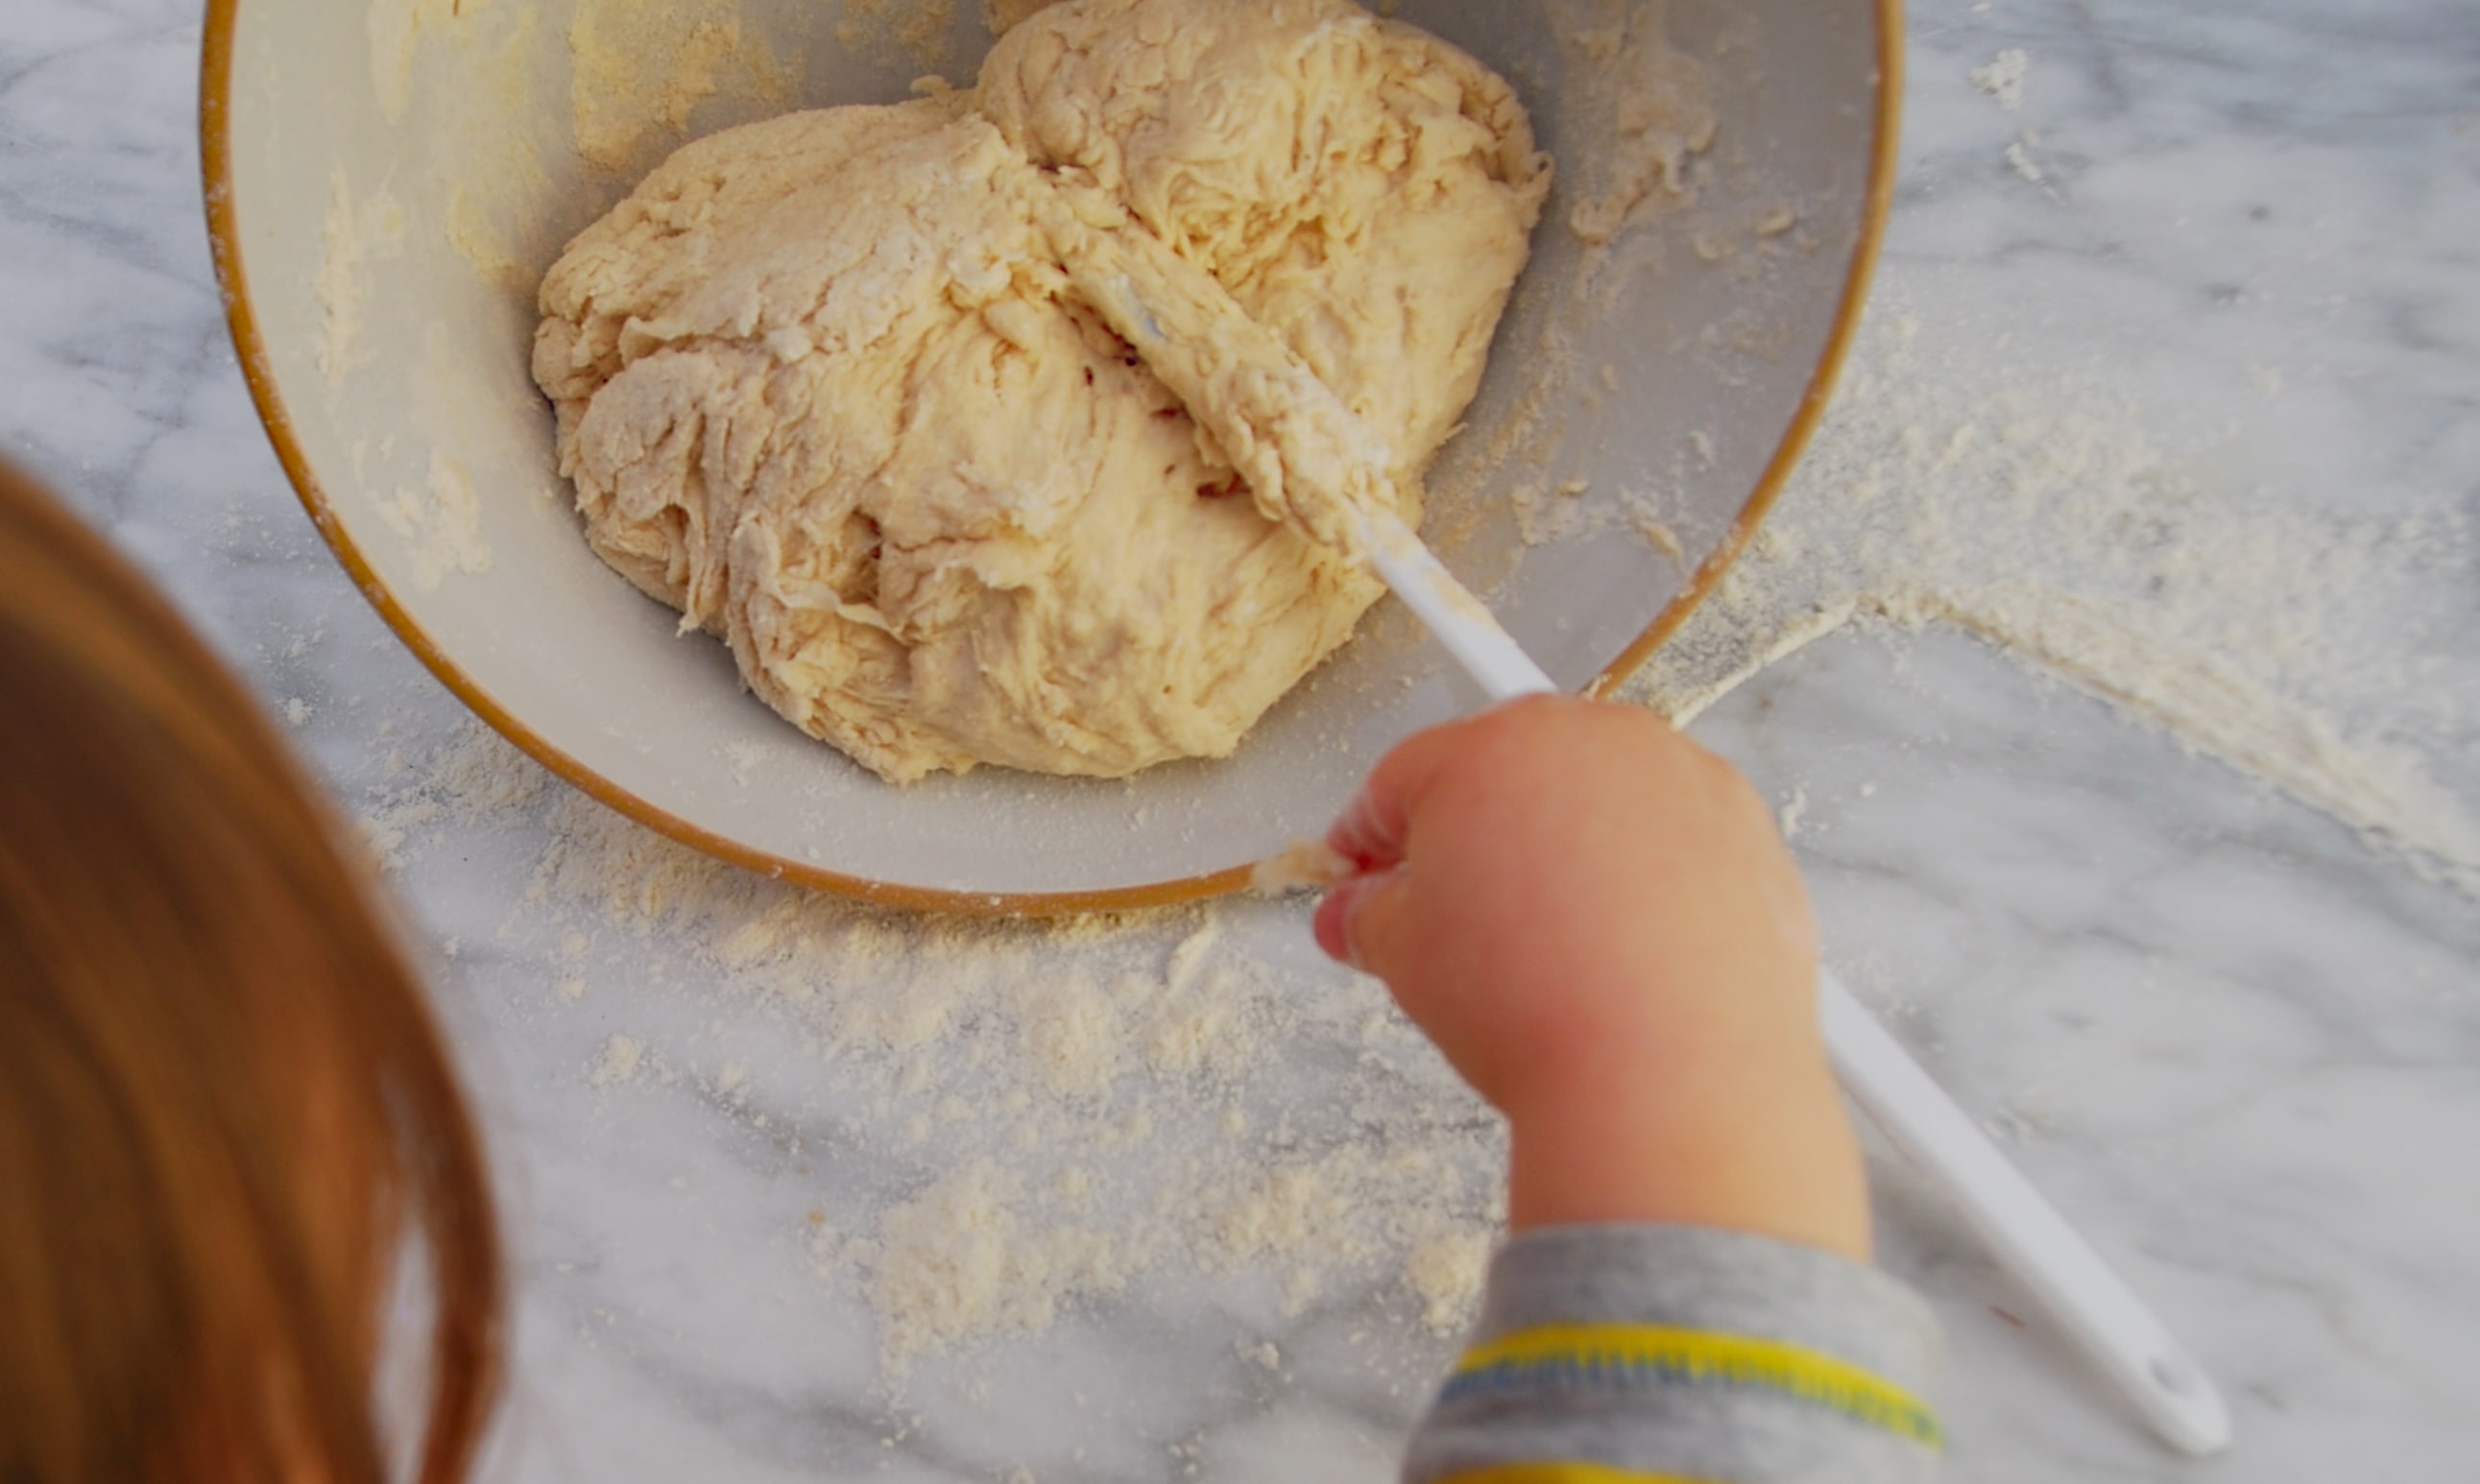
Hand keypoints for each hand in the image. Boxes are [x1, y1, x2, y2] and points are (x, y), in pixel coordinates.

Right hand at [1316, 696, 1869, 1259]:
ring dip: (1566, 847)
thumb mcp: (1406, 959)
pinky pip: (1673, 835)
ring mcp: (1678, 776)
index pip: (1401, 780)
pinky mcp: (1748, 826)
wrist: (1670, 1073)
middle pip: (1506, 770)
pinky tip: (1626, 950)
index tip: (1361, 879)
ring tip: (1550, 942)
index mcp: (1486, 751)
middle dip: (1472, 832)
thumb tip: (1359, 914)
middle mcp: (1588, 740)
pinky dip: (1647, 875)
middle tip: (1452, 914)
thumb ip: (1369, 916)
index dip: (1368, 837)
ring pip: (1597, 796)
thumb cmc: (1534, 1006)